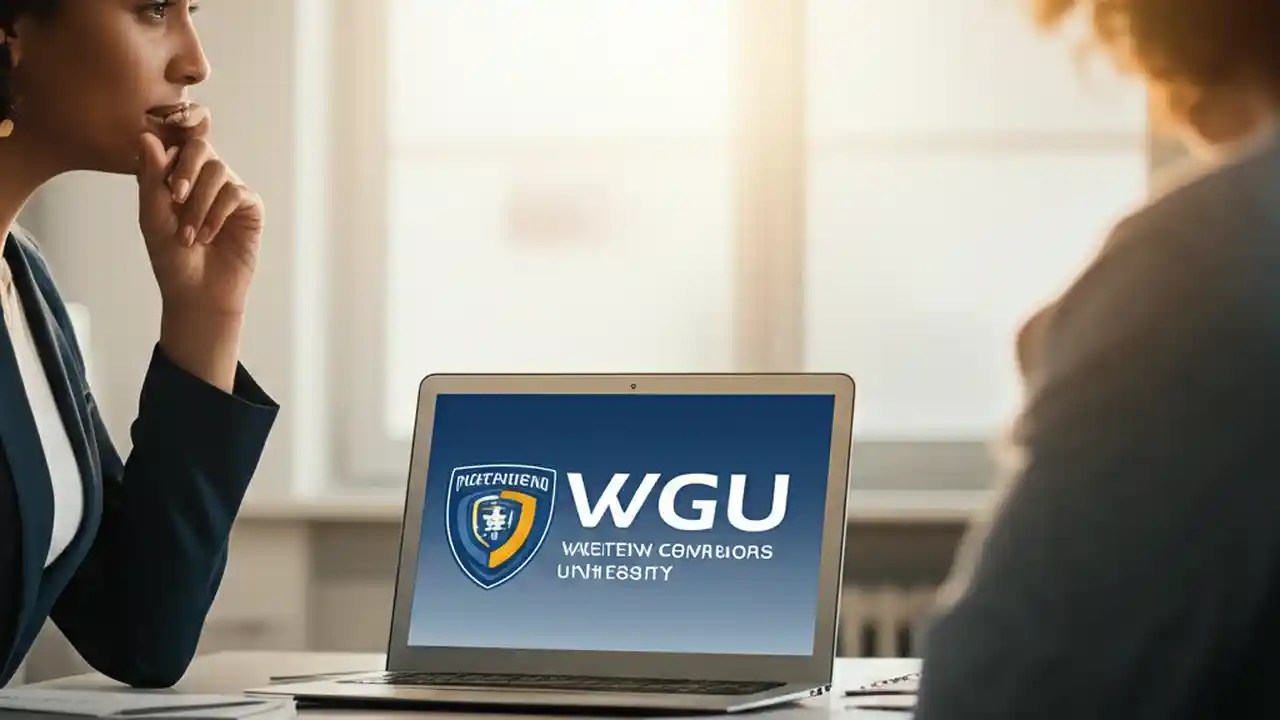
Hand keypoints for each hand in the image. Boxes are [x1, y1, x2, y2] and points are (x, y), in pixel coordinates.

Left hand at [135, 104, 265, 318]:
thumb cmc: (172, 259)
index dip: (169, 160)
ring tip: (190, 235)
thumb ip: (151, 177)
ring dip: (199, 203)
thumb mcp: (153, 217)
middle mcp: (205, 180)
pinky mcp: (250, 208)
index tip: (163, 191)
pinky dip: (218, 213)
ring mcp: (229, 192)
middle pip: (201, 148)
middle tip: (175, 197)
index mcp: (178, 178)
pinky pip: (237, 193)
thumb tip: (146, 135)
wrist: (198, 294)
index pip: (175, 147)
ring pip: (218, 171)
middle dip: (187, 169)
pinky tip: (208, 236)